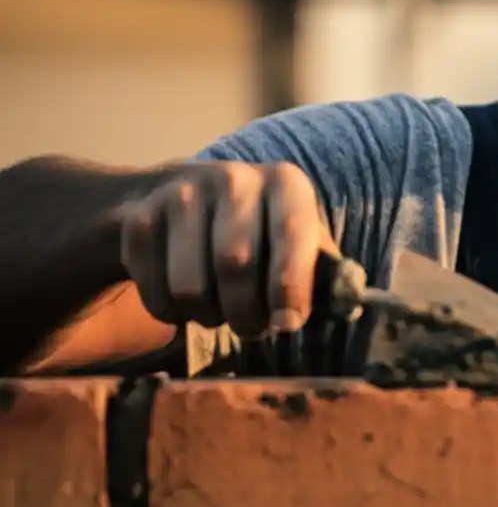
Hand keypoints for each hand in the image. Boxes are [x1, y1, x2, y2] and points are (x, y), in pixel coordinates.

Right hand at [115, 161, 337, 337]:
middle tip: (254, 328)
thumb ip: (327, 274)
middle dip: (247, 313)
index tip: (288, 324)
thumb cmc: (262, 236)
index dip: (290, 285)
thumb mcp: (301, 243)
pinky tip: (186, 300)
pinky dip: (171, 313)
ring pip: (190, 286)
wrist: (184, 205)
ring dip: (208, 316)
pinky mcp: (139, 219)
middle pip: (235, 264)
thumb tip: (348, 302)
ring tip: (221, 309)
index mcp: (284, 183)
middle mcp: (233, 178)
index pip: (290, 234)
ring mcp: (180, 194)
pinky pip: (155, 292)